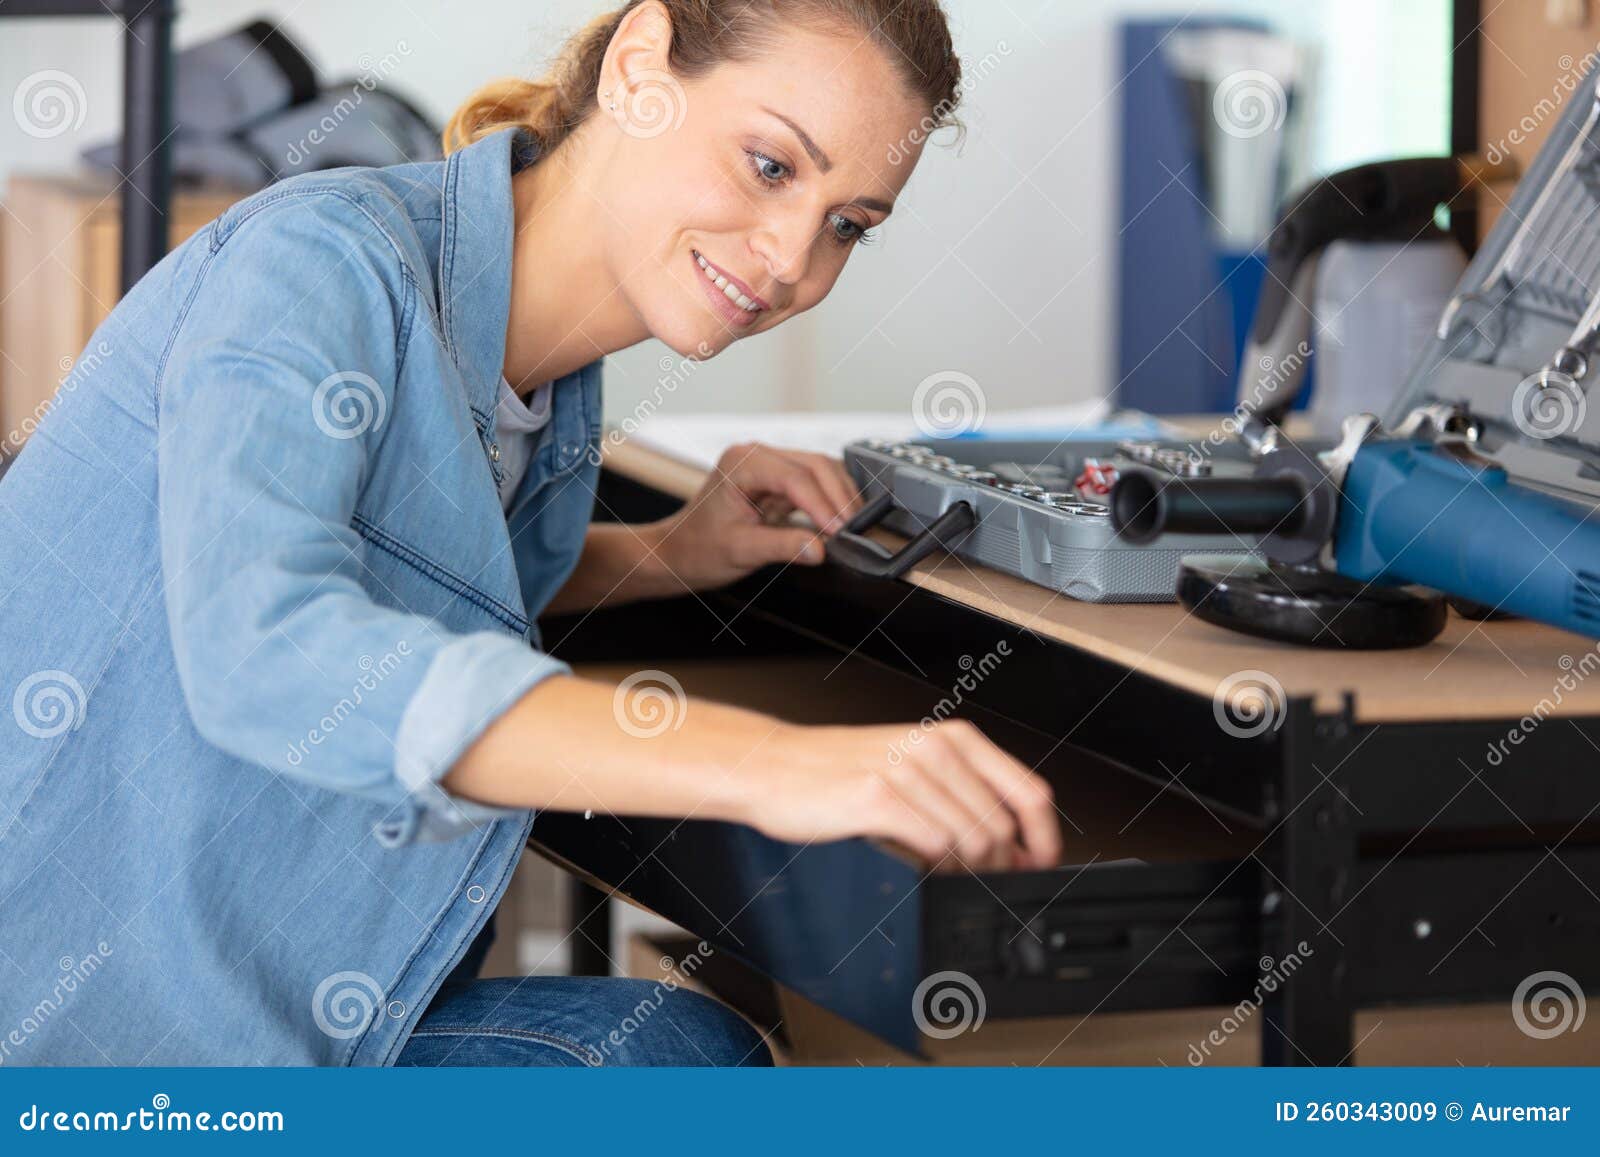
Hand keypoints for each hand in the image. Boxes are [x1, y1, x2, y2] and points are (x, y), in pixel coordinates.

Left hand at [645, 442, 862, 590]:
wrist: (678, 552)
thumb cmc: (697, 549)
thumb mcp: (741, 551)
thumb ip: (782, 547)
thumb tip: (821, 549)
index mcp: (742, 463)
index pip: (796, 477)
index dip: (824, 505)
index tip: (841, 532)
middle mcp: (756, 455)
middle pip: (815, 466)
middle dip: (839, 498)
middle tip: (855, 532)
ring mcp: (768, 464)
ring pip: (820, 470)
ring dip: (840, 496)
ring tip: (852, 528)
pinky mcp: (777, 480)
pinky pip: (814, 482)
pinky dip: (832, 499)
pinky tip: (840, 520)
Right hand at [745, 719, 1063, 871]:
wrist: (772, 766)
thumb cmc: (836, 770)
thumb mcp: (910, 764)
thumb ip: (961, 792)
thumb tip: (1010, 843)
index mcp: (952, 737)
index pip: (1029, 790)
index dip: (1045, 838)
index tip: (1043, 865)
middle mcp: (935, 748)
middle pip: (1003, 826)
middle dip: (1003, 867)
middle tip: (988, 884)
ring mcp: (907, 771)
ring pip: (973, 840)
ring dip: (971, 872)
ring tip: (952, 878)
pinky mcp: (878, 798)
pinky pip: (934, 845)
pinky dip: (938, 868)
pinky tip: (925, 869)